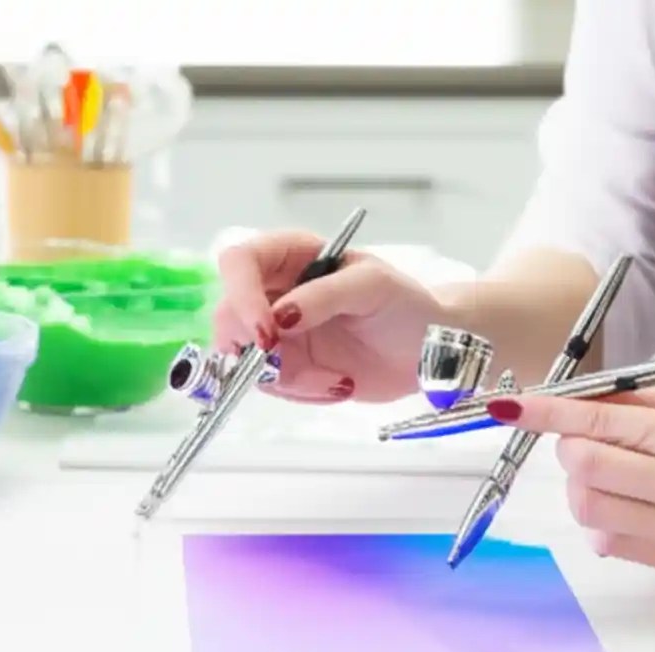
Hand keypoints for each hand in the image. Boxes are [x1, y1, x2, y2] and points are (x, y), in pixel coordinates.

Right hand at [212, 231, 443, 402]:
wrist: (426, 351)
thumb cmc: (405, 305)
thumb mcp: (372, 287)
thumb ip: (324, 295)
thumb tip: (280, 315)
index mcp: (291, 255)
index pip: (239, 262)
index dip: (240, 295)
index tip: (266, 330)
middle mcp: (274, 291)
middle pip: (227, 316)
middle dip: (255, 348)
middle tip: (288, 364)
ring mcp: (276, 332)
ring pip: (245, 359)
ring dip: (288, 378)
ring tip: (336, 379)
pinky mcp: (286, 367)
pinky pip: (270, 386)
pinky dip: (300, 392)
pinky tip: (337, 384)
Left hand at [487, 380, 654, 583]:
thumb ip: (646, 400)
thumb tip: (580, 399)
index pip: (602, 420)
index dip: (549, 412)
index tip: (513, 406)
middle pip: (584, 465)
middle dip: (569, 447)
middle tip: (586, 440)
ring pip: (588, 506)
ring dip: (581, 485)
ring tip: (614, 474)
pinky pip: (609, 541)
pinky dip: (602, 519)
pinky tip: (630, 504)